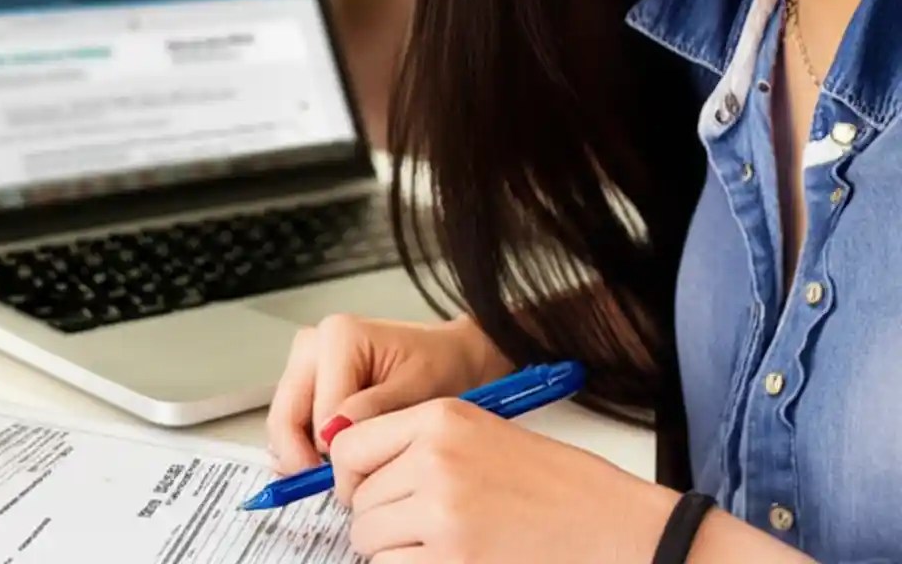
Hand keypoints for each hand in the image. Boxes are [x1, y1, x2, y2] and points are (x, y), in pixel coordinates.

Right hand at [266, 314, 510, 473]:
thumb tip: (332, 433)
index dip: (337, 452)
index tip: (364, 473)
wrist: (451, 358)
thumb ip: (375, 408)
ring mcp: (303, 363)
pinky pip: (290, 424)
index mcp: (338, 337)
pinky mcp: (303, 382)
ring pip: (282, 425)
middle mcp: (312, 345)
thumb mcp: (419, 389)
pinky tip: (335, 460)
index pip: (318, 413)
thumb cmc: (441, 367)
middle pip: (285, 417)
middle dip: (307, 458)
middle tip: (342, 486)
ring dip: (305, 455)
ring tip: (346, 471)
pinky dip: (305, 447)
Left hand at [330, 398, 677, 562]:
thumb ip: (419, 446)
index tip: (366, 490)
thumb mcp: (485, 437)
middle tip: (418, 527)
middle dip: (378, 519)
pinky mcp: (452, 561)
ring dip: (392, 551)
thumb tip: (354, 475)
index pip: (349, 446)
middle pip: (357, 499)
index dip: (351, 476)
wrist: (619, 529)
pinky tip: (449, 561)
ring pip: (368, 540)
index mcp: (443, 419)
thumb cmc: (561, 489)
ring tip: (439, 546)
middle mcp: (435, 460)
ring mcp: (442, 513)